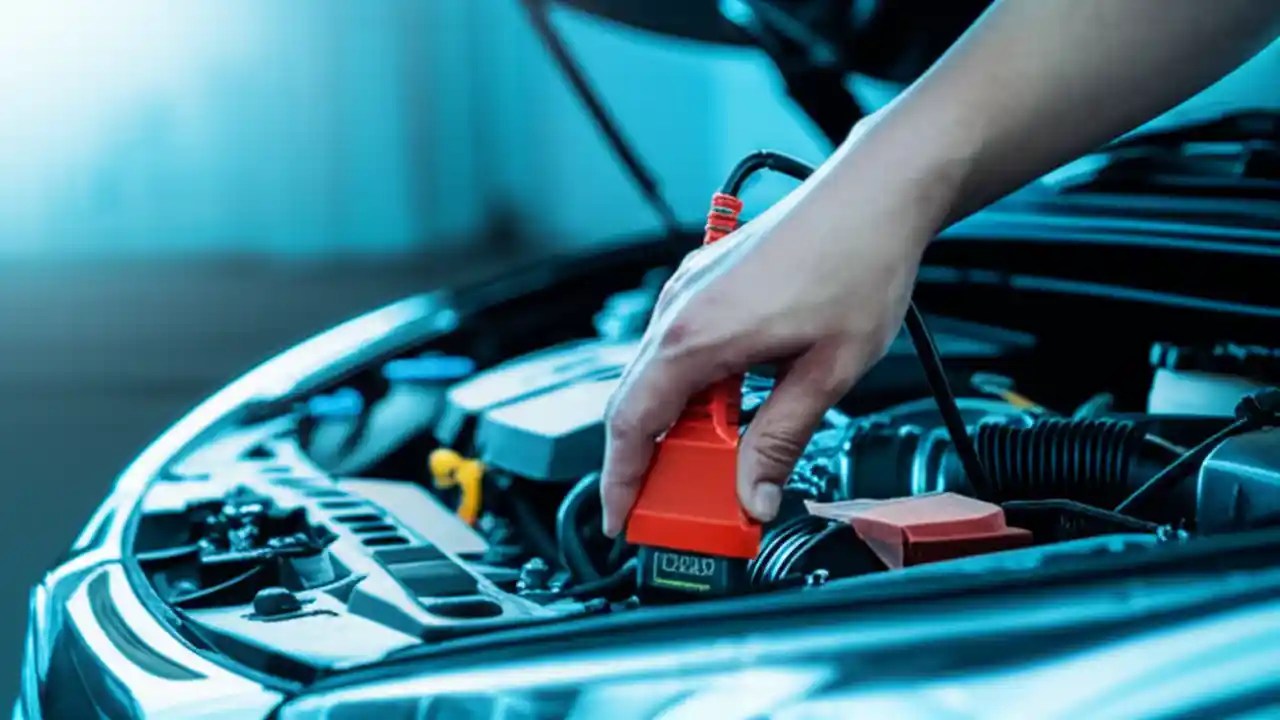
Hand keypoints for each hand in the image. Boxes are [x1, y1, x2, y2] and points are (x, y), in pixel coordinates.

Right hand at [600, 141, 951, 535]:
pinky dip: (692, 393)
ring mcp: (689, 293)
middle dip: (650, 466)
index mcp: (695, 337)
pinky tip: (729, 413)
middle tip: (679, 510)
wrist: (875, 193)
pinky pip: (679, 351)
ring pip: (657, 379)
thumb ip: (780, 440)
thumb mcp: (827, 372)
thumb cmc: (856, 261)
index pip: (631, 426)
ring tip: (716, 469)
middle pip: (637, 406)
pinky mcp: (707, 284)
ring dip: (677, 429)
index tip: (622, 520)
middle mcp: (679, 311)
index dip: (620, 482)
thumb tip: (754, 494)